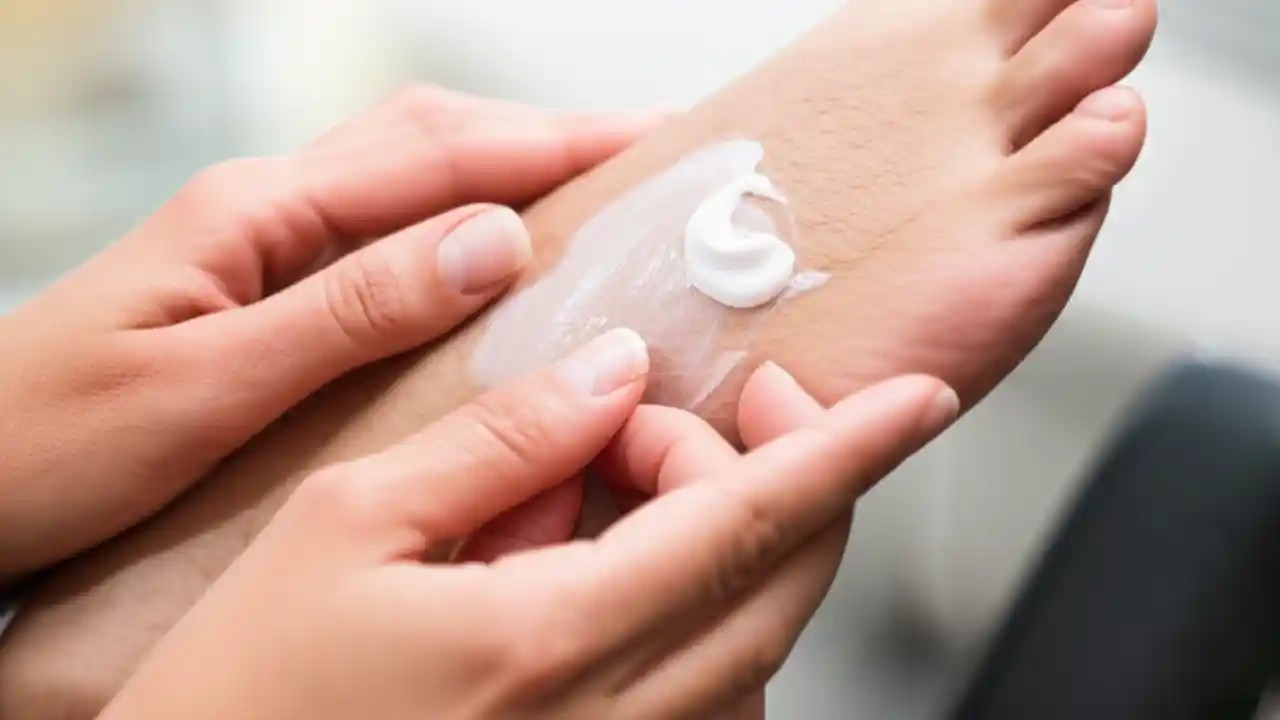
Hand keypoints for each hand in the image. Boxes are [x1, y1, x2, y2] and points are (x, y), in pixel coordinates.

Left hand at [0, 87, 659, 578]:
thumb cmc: (45, 445)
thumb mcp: (206, 388)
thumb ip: (353, 309)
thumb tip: (494, 240)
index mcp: (253, 213)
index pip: (435, 156)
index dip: (553, 146)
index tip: (650, 145)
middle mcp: (259, 206)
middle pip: (427, 136)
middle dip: (542, 136)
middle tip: (641, 158)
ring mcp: (255, 241)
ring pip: (403, 172)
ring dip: (501, 165)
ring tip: (588, 190)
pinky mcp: (253, 284)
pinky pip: (376, 227)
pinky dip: (451, 218)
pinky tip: (486, 253)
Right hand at [100, 329, 957, 719]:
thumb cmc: (240, 692)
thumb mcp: (347, 524)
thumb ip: (502, 439)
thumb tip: (610, 372)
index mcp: (551, 644)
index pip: (747, 522)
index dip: (847, 450)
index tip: (914, 398)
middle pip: (774, 578)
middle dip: (752, 472)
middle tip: (647, 421)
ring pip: (746, 634)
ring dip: (707, 541)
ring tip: (580, 504)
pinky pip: (702, 689)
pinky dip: (683, 609)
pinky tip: (585, 578)